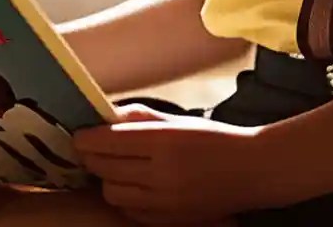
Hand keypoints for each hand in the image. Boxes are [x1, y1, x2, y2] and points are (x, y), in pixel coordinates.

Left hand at [73, 103, 269, 224]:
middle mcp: (162, 173)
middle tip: (92, 148)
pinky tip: (131, 184)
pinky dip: (123, 198)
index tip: (79, 133)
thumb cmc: (215, 139)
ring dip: (106, 178)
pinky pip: (129, 211)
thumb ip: (140, 117)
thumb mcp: (178, 120)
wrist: (252, 171)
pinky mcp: (169, 220)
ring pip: (112, 193)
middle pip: (104, 168)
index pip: (108, 142)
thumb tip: (105, 116)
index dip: (86, 138)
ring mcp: (165, 201)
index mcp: (165, 142)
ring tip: (114, 167)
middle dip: (92, 157)